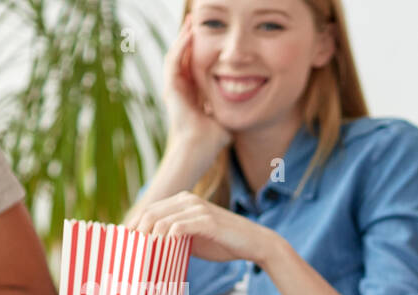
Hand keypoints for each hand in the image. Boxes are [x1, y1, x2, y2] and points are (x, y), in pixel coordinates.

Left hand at [131, 192, 277, 264]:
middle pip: (150, 213)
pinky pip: (178, 227)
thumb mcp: (194, 240)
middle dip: (135, 232)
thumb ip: (175, 239)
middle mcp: (187, 200)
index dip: (133, 226)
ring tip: (140, 254)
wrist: (254, 243)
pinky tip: (160, 251)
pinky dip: (165, 239)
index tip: (123, 243)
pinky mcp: (207, 221)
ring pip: (160, 219)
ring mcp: (197, 209)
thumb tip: (151, 251)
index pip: (149, 210)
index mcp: (182, 201)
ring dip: (147, 237)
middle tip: (126, 251)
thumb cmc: (224, 243)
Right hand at [162, 15, 230, 157]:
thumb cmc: (213, 140)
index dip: (201, 50)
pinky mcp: (171, 88)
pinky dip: (180, 48)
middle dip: (189, 39)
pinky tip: (188, 35)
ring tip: (190, 23)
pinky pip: (174, 62)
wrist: (199, 149)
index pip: (194, 66)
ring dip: (183, 38)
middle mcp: (181, 89)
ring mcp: (174, 88)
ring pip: (176, 56)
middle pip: (183, 57)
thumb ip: (231, 110)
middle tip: (196, 22)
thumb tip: (246, 108)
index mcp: (192, 94)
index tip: (211, 37)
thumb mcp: (225, 118)